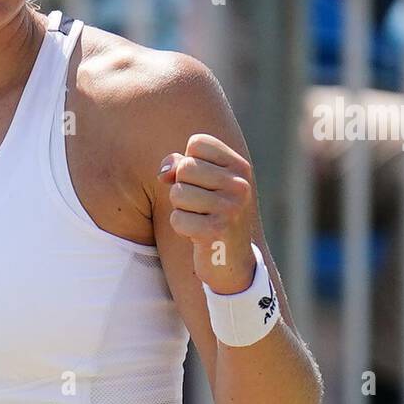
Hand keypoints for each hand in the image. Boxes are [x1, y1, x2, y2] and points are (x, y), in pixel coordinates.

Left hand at [160, 133, 255, 293]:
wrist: (230, 260)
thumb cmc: (210, 214)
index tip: (202, 183)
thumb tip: (163, 173)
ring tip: (199, 218)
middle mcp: (240, 184)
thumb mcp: (200, 184)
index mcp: (239, 167)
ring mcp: (231, 208)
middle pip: (185, 167)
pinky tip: (198, 234)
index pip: (197, 143)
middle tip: (199, 206)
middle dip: (182, 188)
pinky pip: (177, 219)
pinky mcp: (217, 231)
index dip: (188, 162)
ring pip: (177, 193)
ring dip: (181, 209)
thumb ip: (178, 166)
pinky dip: (181, 228)